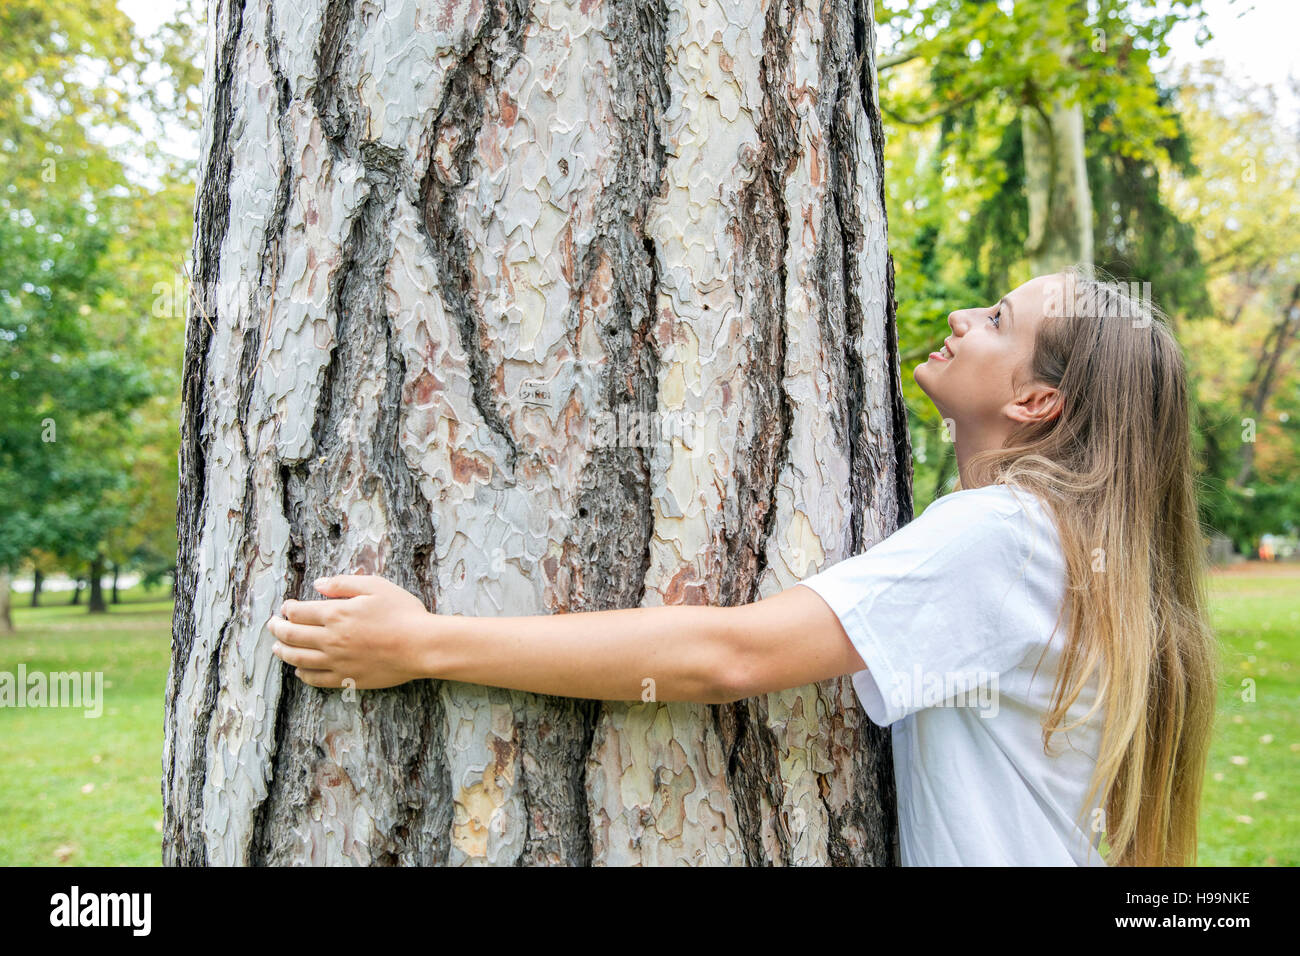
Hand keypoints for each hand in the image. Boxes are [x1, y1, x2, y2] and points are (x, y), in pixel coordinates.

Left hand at [268, 573, 432, 689]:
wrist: (421, 646)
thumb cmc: (402, 613)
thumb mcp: (375, 586)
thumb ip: (344, 584)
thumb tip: (318, 584)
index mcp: (336, 614)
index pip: (299, 612)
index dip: (288, 609)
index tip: (286, 607)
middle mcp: (330, 639)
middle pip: (292, 636)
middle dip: (278, 629)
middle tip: (272, 625)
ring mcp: (337, 662)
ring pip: (298, 659)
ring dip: (283, 652)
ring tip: (277, 648)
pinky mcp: (346, 678)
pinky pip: (315, 679)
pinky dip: (302, 673)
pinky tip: (299, 669)